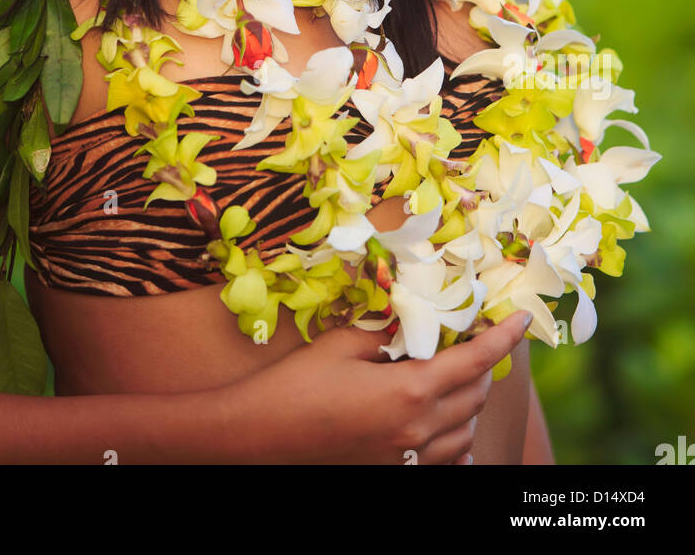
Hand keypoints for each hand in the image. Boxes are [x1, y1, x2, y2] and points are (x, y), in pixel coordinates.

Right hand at [224, 310, 532, 464]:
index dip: (503, 338)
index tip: (520, 320)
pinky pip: (447, 459)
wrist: (261, 437)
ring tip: (448, 374)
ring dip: (468, 400)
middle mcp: (419, 431)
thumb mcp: (343, 343)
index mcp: (410, 392)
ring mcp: (409, 459)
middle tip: (469, 337)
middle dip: (482, 363)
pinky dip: (454, 437)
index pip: (476, 360)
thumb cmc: (297, 384)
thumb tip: (414, 308)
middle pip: (476, 395)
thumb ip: (387, 328)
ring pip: (466, 429)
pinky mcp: (396, 473)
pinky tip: (438, 421)